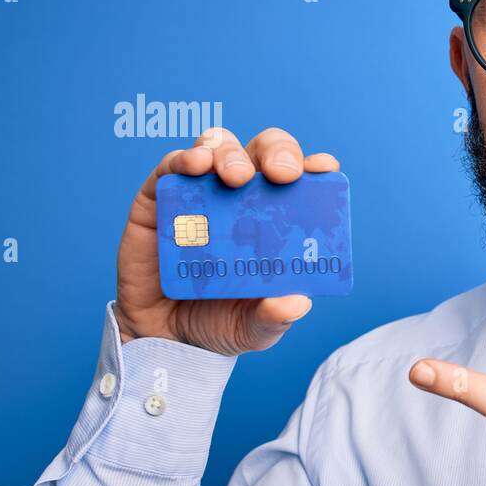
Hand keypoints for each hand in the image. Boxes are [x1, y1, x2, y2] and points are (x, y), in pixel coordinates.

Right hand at [114, 127, 340, 354]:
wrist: (162, 338)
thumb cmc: (218, 322)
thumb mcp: (255, 328)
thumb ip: (274, 317)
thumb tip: (297, 304)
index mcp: (278, 220)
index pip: (303, 181)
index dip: (315, 167)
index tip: (324, 169)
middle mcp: (245, 198)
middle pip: (266, 153)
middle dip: (278, 153)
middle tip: (282, 175)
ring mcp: (204, 192)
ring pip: (222, 147)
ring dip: (232, 154)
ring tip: (236, 177)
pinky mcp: (161, 196)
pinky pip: (173, 165)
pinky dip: (186, 157)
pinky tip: (197, 165)